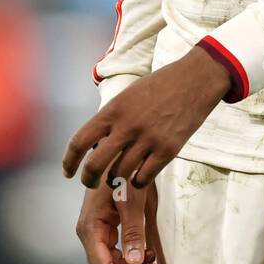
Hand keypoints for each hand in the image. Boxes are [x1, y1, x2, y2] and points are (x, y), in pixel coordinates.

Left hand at [62, 47, 231, 189]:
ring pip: (119, 175)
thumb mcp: (127, 95)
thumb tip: (94, 144)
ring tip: (118, 177)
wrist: (195, 80)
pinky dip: (137, 182)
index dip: (69, 161)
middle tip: (90, 183)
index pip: (79, 141)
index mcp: (113, 110)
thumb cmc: (159, 86)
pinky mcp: (167, 150)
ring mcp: (148, 139)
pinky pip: (143, 179)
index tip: (68, 172)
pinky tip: (139, 176)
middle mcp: (127, 126)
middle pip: (95, 165)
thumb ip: (111, 119)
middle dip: (88, 179)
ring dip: (115, 181)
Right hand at [74, 168, 166, 263]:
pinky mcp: (108, 229)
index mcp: (91, 227)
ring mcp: (98, 232)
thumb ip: (133, 230)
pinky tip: (150, 255)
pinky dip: (133, 260)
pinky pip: (118, 254)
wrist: (117, 150)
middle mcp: (91, 233)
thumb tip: (135, 262)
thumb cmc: (122, 170)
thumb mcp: (132, 198)